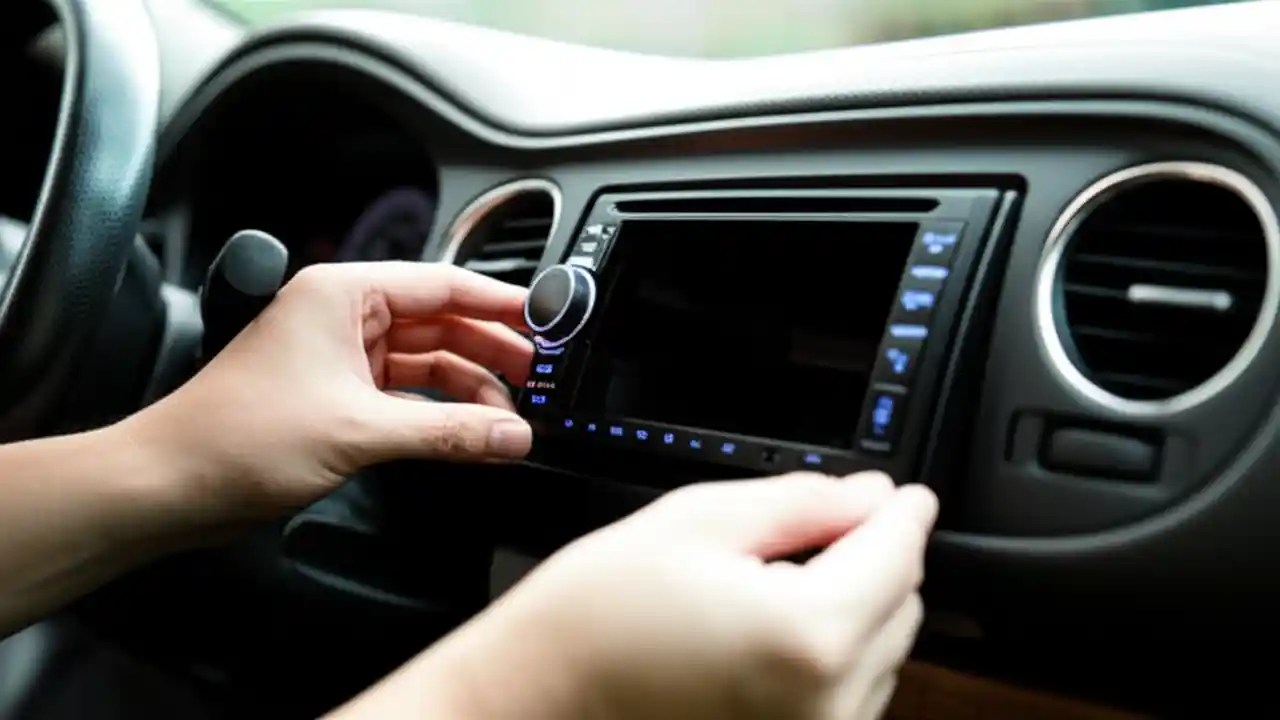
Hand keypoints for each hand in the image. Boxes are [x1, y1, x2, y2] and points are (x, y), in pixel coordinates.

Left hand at [123, 261, 534, 519]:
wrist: (174, 485)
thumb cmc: (237, 437)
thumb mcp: (360, 431)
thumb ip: (449, 434)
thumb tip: (512, 437)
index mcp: (342, 294)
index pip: (442, 284)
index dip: (500, 302)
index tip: (544, 320)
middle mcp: (342, 316)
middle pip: (439, 321)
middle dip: (490, 350)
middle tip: (538, 376)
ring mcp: (340, 357)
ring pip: (426, 360)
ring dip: (468, 388)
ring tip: (510, 417)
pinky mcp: (338, 396)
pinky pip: (406, 394)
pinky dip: (439, 412)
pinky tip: (470, 432)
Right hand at [333, 472, 937, 719]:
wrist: (540, 699)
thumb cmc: (598, 615)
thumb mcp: (698, 520)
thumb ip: (803, 503)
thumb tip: (871, 496)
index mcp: (809, 633)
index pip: (899, 553)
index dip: (900, 508)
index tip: (903, 491)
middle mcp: (829, 703)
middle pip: (901, 603)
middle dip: (871, 555)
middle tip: (811, 528)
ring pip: (880, 650)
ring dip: (852, 605)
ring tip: (767, 587)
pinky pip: (850, 693)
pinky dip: (828, 652)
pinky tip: (766, 631)